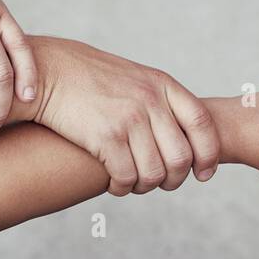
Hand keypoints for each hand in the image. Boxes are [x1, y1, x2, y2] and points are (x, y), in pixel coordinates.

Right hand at [28, 36, 218, 196]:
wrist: (50, 71)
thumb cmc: (91, 80)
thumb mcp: (136, 79)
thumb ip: (161, 102)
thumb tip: (185, 140)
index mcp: (162, 84)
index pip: (202, 123)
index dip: (208, 154)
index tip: (204, 173)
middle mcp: (150, 100)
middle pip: (181, 157)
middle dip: (174, 179)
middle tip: (162, 183)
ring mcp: (128, 118)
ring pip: (154, 173)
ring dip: (145, 186)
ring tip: (134, 183)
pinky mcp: (105, 136)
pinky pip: (126, 177)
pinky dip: (122, 188)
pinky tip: (114, 184)